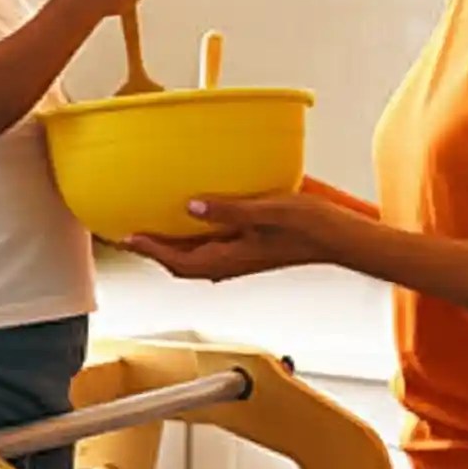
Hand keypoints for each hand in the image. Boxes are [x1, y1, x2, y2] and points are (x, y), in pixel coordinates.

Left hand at [119, 193, 348, 281]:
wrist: (340, 236)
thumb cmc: (311, 227)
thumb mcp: (268, 211)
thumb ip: (229, 210)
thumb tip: (192, 206)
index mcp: (231, 258)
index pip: (179, 261)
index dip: (151, 251)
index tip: (128, 237)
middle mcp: (232, 261)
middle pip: (181, 262)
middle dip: (154, 251)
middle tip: (131, 234)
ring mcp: (241, 255)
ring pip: (195, 255)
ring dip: (172, 245)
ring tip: (153, 227)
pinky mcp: (250, 246)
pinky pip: (212, 245)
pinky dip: (194, 236)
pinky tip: (194, 217)